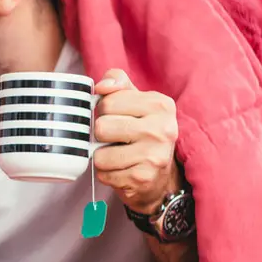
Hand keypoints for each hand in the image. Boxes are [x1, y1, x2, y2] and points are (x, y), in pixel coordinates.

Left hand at [92, 69, 181, 213]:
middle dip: (102, 135)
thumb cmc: (143, 133)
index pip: (108, 102)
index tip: (117, 118)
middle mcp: (162, 129)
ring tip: (118, 155)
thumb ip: (118, 83)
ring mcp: (154, 155)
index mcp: (161, 105)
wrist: (161, 176)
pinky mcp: (143, 178)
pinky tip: (122, 170)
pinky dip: (107, 174)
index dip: (104, 111)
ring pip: (99, 154)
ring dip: (102, 157)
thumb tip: (101, 86)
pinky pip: (104, 174)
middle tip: (116, 139)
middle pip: (101, 127)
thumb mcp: (136, 101)